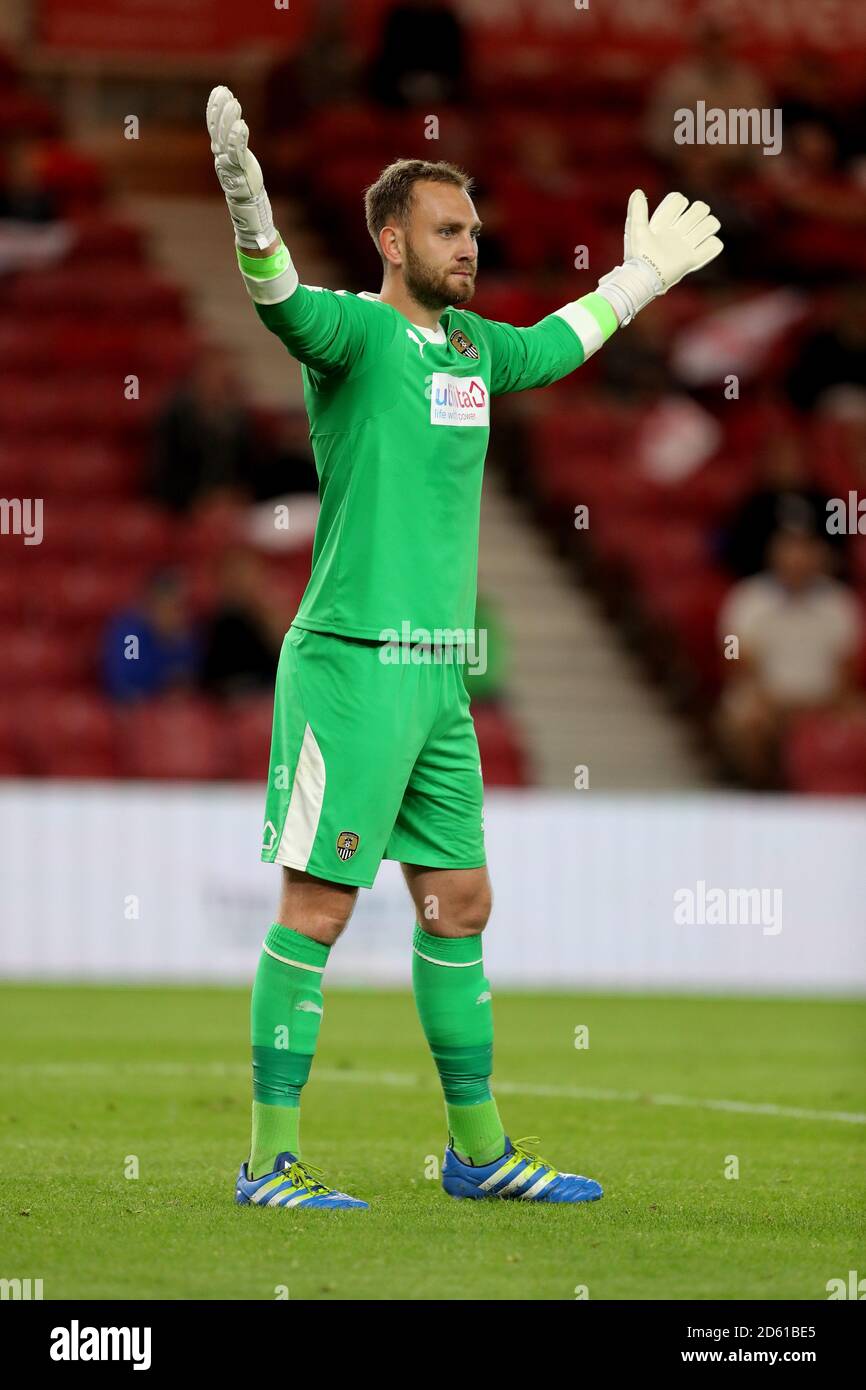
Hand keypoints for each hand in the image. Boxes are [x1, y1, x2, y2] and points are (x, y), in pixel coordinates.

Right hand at [206, 85, 274, 249]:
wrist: (247, 203)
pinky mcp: (240, 170)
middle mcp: (221, 155)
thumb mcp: (236, 157)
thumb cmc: (244, 179)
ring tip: (235, 103)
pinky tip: (242, 124)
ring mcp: (230, 162)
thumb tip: (232, 117)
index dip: (215, 106)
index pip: (213, 124)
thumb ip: (232, 139)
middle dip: (220, 110)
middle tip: (226, 93)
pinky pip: (237, 151)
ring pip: (225, 137)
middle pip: (217, 129)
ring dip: (229, 119)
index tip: (219, 89)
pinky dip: (238, 138)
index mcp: (219, 150)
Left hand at [624, 189, 722, 292]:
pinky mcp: (693, 260)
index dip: (677, 203)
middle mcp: (677, 233)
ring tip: (690, 238)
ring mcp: (687, 246)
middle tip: (683, 228)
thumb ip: (637, 211)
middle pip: (700, 208)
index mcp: (663, 224)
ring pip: (711, 223)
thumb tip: (638, 191)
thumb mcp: (636, 231)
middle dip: (696, 213)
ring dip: (706, 226)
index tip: (664, 220)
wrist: (645, 279)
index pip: (679, 200)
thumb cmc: (638, 256)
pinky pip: (715, 246)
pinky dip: (712, 245)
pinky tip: (696, 250)